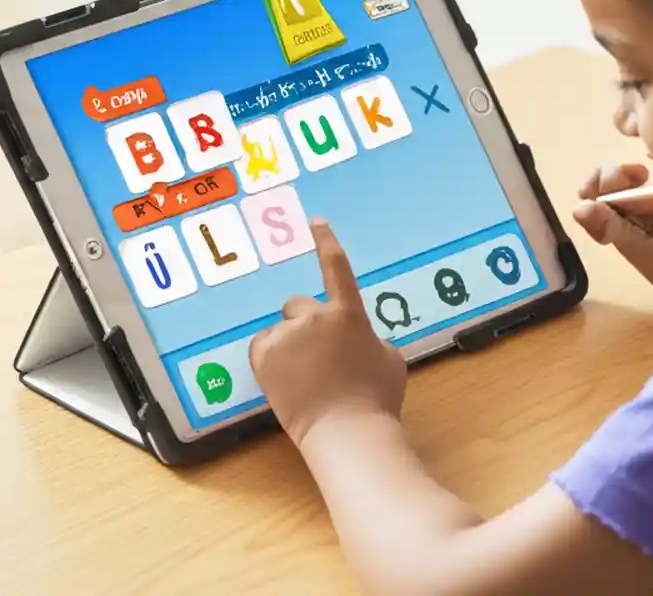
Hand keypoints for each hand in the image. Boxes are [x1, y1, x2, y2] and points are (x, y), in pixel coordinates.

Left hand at [249, 218, 406, 446]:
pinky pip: (264, 347)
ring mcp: (286, 336)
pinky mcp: (264, 356)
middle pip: (299, 306)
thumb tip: (358, 338)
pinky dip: (272, 360)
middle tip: (317, 358)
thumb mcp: (389, 358)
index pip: (336, 267)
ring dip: (289, 345)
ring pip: (282, 330)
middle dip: (306, 324)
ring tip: (305, 378)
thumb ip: (369, 337)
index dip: (326, 241)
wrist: (346, 432)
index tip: (315, 221)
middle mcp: (314, 316)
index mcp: (348, 314)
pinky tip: (288, 382)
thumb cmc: (377, 398)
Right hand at [572, 164, 652, 308]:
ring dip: (623, 197)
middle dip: (608, 187)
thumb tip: (578, 208)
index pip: (618, 172)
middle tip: (602, 210)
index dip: (598, 183)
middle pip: (629, 172)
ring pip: (641, 183)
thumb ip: (611, 228)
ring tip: (618, 221)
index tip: (588, 198)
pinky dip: (642, 197)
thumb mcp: (645, 252)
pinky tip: (639, 209)